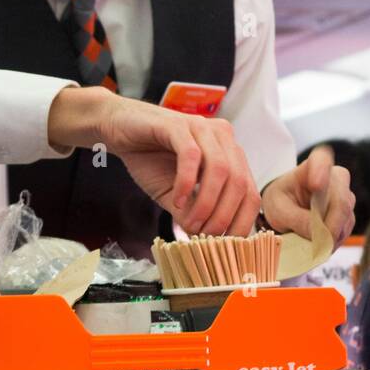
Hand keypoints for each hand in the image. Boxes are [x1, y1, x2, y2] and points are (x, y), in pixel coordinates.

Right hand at [49, 88, 260, 237]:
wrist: (118, 130)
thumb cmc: (150, 160)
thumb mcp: (176, 196)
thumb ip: (194, 213)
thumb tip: (210, 243)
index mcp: (230, 154)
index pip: (250, 192)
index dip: (242, 222)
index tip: (226, 245)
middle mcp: (222, 138)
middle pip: (240, 183)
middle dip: (224, 217)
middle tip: (206, 237)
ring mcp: (201, 128)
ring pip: (220, 170)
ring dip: (207, 203)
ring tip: (191, 223)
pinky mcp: (177, 124)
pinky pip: (190, 156)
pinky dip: (186, 183)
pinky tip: (176, 201)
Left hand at [260, 145, 354, 245]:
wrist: (286, 208)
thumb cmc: (280, 202)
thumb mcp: (278, 210)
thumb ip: (296, 219)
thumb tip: (317, 234)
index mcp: (313, 165)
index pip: (322, 161)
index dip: (322, 172)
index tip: (315, 184)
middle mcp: (335, 177)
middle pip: (341, 202)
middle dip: (328, 227)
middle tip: (314, 244)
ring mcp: (345, 196)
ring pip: (345, 219)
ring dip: (329, 237)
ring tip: (310, 243)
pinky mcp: (348, 214)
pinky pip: (345, 230)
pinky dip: (332, 241)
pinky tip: (317, 243)